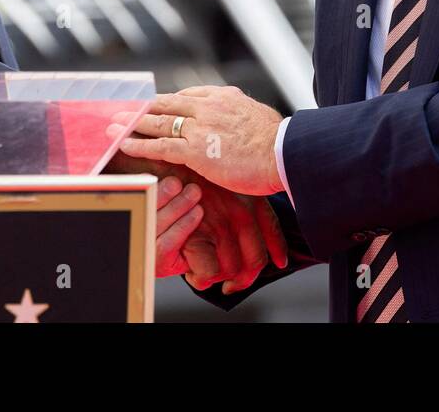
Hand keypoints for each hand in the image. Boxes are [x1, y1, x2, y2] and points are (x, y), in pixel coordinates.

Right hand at [105, 153, 288, 292]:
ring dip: (223, 278)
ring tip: (210, 275)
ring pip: (232, 268)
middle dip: (245, 275)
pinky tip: (194, 273)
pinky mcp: (195, 238)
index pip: (271, 229)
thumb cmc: (190, 164)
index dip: (277, 250)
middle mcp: (239, 213)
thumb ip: (240, 190)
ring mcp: (218, 226)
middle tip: (234, 281)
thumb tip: (255, 211)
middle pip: (255, 258)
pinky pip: (208, 272)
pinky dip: (202, 277)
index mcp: (250, 196)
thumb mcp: (223, 173)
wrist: (159, 158)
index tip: (278, 262)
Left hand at [108, 86, 284, 195]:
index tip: (155, 104)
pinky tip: (123, 144)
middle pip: (166, 104)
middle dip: (142, 107)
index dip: (168, 102)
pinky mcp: (194, 150)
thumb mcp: (258, 116)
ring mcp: (198, 127)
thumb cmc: (279, 143)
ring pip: (158, 122)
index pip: (188, 96)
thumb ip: (241, 115)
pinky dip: (138, 144)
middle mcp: (207, 107)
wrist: (284, 153)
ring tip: (113, 124)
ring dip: (132, 123)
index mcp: (224, 96)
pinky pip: (159, 146)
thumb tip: (240, 121)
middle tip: (123, 108)